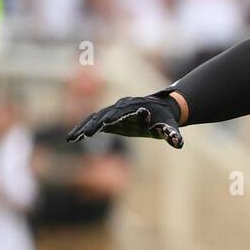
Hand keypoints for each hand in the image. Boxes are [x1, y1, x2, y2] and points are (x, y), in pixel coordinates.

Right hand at [66, 87, 183, 147]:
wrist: (163, 108)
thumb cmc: (166, 118)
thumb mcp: (170, 126)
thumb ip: (172, 134)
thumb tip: (178, 143)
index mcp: (135, 107)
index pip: (122, 112)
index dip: (113, 118)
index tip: (105, 124)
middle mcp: (122, 106)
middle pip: (105, 114)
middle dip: (94, 124)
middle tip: (84, 135)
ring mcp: (114, 110)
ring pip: (95, 117)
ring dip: (84, 127)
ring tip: (72, 138)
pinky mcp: (110, 117)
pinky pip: (94, 121)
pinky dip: (83, 128)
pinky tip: (73, 138)